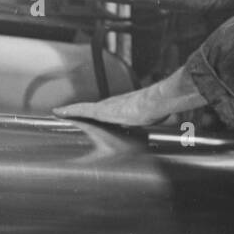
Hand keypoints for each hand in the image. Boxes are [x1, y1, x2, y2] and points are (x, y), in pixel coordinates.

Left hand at [54, 68, 205, 127]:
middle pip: (90, 111)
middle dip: (78, 114)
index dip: (95, 116)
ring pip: (83, 110)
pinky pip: (80, 110)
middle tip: (65, 116)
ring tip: (57, 114)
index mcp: (122, 110)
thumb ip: (158, 124)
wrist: (155, 103)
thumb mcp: (155, 121)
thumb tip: (177, 130)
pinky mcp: (101, 109)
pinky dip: (68, 111)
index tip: (86, 119)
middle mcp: (111, 106)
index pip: (105, 112)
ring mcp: (105, 107)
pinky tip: (57, 112)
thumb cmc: (157, 111)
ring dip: (70, 112)